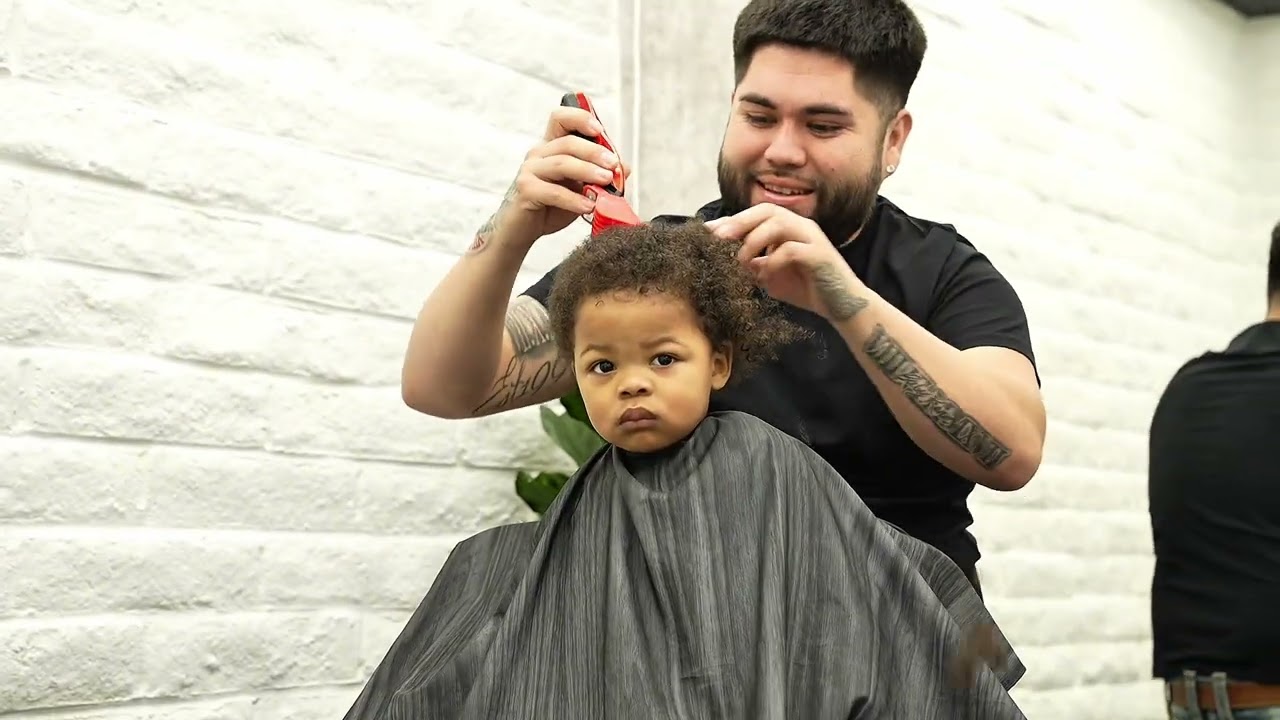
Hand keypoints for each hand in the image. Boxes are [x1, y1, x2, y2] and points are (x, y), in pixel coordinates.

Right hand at [492, 106, 630, 243]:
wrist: (522, 230)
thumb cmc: (550, 207)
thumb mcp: (580, 189)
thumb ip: (599, 176)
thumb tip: (625, 167)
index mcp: (551, 147)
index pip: (561, 118)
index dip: (580, 118)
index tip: (599, 130)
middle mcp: (539, 154)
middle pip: (567, 142)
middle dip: (594, 152)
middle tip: (613, 165)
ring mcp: (530, 170)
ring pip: (562, 163)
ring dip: (588, 171)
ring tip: (606, 181)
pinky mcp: (526, 190)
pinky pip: (553, 191)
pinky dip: (574, 199)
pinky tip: (589, 206)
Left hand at [706, 203, 866, 321]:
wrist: (840, 305)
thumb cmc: (806, 288)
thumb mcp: (770, 276)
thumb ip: (753, 264)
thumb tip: (726, 260)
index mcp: (788, 228)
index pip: (756, 215)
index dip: (731, 221)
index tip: (707, 232)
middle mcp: (801, 227)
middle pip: (767, 211)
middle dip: (739, 222)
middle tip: (717, 239)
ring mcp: (812, 238)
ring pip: (778, 224)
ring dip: (754, 241)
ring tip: (740, 261)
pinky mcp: (820, 255)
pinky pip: (792, 249)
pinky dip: (773, 260)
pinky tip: (765, 275)